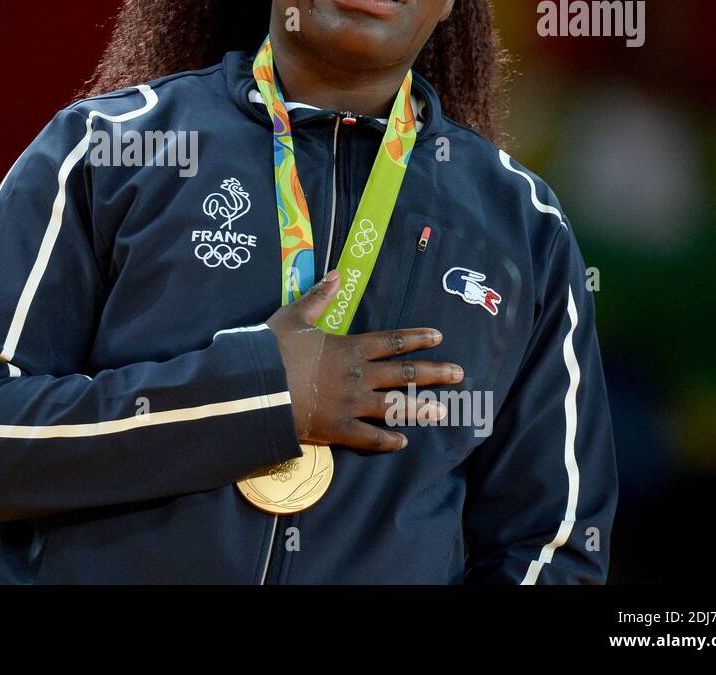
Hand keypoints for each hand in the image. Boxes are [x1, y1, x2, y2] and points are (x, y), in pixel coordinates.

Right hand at [266, 269, 463, 451]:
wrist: (256, 385)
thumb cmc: (273, 348)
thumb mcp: (294, 316)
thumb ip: (318, 296)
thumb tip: (337, 273)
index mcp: (350, 348)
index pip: (391, 342)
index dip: (416, 339)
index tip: (438, 337)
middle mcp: (358, 376)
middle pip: (403, 374)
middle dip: (433, 373)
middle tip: (459, 374)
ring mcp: (351, 405)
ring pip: (394, 407)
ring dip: (420, 408)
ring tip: (443, 410)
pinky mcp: (337, 429)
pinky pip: (368, 438)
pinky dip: (387, 441)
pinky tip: (403, 442)